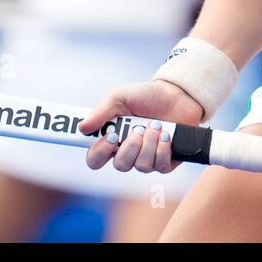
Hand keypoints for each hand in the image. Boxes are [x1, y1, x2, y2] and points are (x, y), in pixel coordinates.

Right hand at [79, 80, 204, 175]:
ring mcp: (147, 158)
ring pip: (141, 166)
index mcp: (112, 138)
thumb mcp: (121, 96)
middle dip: (130, 147)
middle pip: (120, 165)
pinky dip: (163, 150)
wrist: (179, 94)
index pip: (95, 158)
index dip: (98, 153)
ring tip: (156, 126)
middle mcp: (128, 152)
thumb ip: (102, 111)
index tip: (110, 137)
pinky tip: (166, 136)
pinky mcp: (165, 161)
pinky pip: (160, 167)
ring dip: (149, 144)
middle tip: (138, 129)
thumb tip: (82, 127)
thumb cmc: (147, 96)